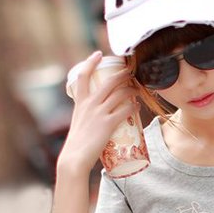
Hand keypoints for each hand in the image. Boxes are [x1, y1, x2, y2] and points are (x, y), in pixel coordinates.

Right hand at [57, 51, 139, 176]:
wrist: (75, 158)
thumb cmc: (78, 144)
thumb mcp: (79, 122)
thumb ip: (87, 115)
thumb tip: (98, 114)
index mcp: (80, 102)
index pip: (82, 75)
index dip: (91, 62)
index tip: (99, 54)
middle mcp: (90, 104)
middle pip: (109, 81)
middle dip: (123, 74)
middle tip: (131, 71)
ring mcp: (99, 113)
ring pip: (120, 94)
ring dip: (132, 89)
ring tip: (138, 90)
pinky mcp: (108, 124)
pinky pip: (125, 110)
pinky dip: (133, 106)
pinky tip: (137, 105)